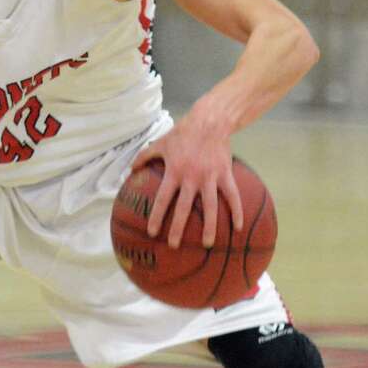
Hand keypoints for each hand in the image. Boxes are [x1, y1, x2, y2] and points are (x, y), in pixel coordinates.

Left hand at [132, 114, 242, 249]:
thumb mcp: (160, 143)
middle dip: (177, 228)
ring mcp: (210, 177)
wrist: (209, 122)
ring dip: (209, 227)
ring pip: (210, 206)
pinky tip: (237, 228)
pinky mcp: (225, 174)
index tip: (152, 232)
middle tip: (173, 246)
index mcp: (174, 171)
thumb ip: (144, 156)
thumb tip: (130, 169)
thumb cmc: (182, 133)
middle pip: (184, 208)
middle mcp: (191, 177)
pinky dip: (236, 211)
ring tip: (207, 245)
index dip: (157, 216)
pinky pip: (233, 196)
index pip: (163, 198)